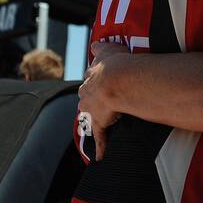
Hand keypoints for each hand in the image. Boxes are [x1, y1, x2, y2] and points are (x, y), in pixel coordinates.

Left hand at [78, 43, 125, 160]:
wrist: (117, 79)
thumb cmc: (117, 63)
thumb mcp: (107, 50)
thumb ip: (101, 48)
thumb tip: (94, 45)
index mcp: (90, 77)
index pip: (89, 81)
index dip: (95, 83)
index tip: (99, 84)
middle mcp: (87, 93)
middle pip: (86, 98)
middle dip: (91, 101)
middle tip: (100, 104)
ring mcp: (92, 109)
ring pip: (89, 115)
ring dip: (93, 119)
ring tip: (101, 124)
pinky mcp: (99, 122)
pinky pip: (100, 137)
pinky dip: (100, 147)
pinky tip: (99, 157)